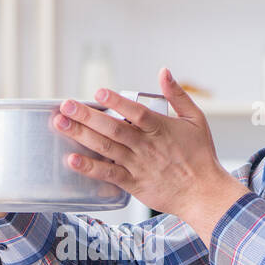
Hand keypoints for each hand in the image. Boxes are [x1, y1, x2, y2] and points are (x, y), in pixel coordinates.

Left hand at [53, 67, 245, 226]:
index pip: (135, 112)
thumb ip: (177, 95)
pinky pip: (108, 175)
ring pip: (106, 148)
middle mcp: (146, 146)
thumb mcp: (196, 119)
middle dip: (86, 116)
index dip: (116, 101)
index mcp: (161, 128)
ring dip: (81, 136)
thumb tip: (163, 71)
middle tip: (65, 105)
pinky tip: (72, 160)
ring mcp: (138, 165)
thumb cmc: (201, 155)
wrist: (203, 193)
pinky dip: (90, 168)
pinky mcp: (133, 183)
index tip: (98, 92)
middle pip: (113, 128)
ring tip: (60, 124)